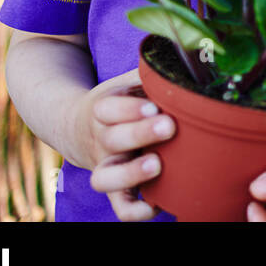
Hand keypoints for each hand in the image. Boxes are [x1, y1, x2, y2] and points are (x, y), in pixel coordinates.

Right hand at [75, 69, 175, 221]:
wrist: (78, 127)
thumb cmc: (120, 101)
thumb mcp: (127, 82)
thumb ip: (151, 73)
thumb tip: (187, 54)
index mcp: (103, 109)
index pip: (108, 108)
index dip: (129, 108)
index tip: (154, 104)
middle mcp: (101, 139)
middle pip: (113, 139)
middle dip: (140, 133)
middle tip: (168, 126)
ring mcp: (106, 166)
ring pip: (106, 177)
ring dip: (131, 174)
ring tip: (157, 165)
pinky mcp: (115, 190)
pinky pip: (119, 207)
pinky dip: (134, 211)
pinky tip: (157, 207)